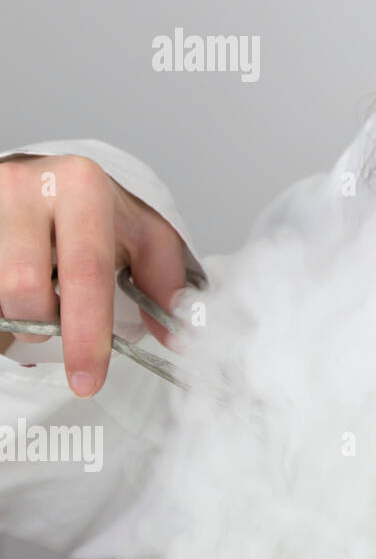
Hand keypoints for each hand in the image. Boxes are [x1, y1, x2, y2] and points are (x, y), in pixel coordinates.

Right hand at [0, 154, 188, 396]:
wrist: (42, 176)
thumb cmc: (95, 212)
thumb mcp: (145, 234)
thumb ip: (165, 282)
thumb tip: (177, 339)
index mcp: (82, 187)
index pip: (85, 272)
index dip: (87, 334)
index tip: (88, 381)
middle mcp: (25, 187)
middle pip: (23, 288)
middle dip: (40, 324)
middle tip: (52, 324)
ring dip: (11, 315)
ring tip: (32, 298)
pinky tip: (9, 295)